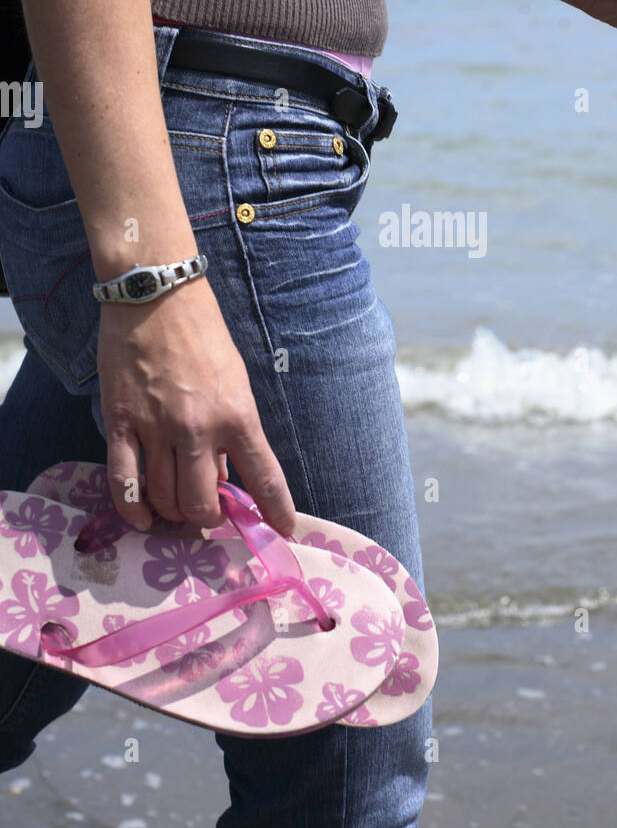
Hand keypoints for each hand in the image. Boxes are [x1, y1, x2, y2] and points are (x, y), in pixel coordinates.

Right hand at [97, 278, 296, 535]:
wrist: (157, 296)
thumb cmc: (204, 336)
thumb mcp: (234, 382)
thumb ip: (230, 434)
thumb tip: (219, 481)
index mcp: (238, 415)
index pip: (264, 477)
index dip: (275, 511)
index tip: (283, 531)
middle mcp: (199, 428)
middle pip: (201, 504)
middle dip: (206, 518)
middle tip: (205, 511)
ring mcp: (157, 428)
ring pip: (164, 498)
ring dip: (171, 513)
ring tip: (174, 507)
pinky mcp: (121, 423)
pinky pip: (124, 482)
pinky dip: (133, 509)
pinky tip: (143, 515)